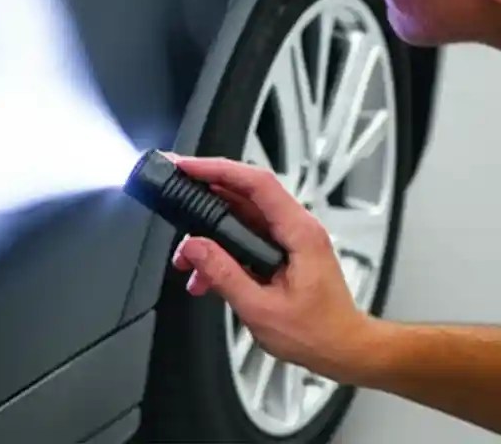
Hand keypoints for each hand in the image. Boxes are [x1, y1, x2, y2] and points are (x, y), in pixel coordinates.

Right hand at [166, 154, 374, 381]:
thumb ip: (224, 274)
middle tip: (173, 191)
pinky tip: (203, 273)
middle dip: (203, 192)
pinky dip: (219, 248)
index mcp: (299, 233)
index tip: (187, 168)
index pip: (256, 183)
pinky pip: (244, 235)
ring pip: (239, 216)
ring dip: (207, 229)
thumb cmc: (318, 333)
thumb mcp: (261, 309)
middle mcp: (296, 228)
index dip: (218, 169)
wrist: (342, 349)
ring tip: (185, 255)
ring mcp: (288, 238)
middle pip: (244, 193)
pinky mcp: (280, 250)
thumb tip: (195, 247)